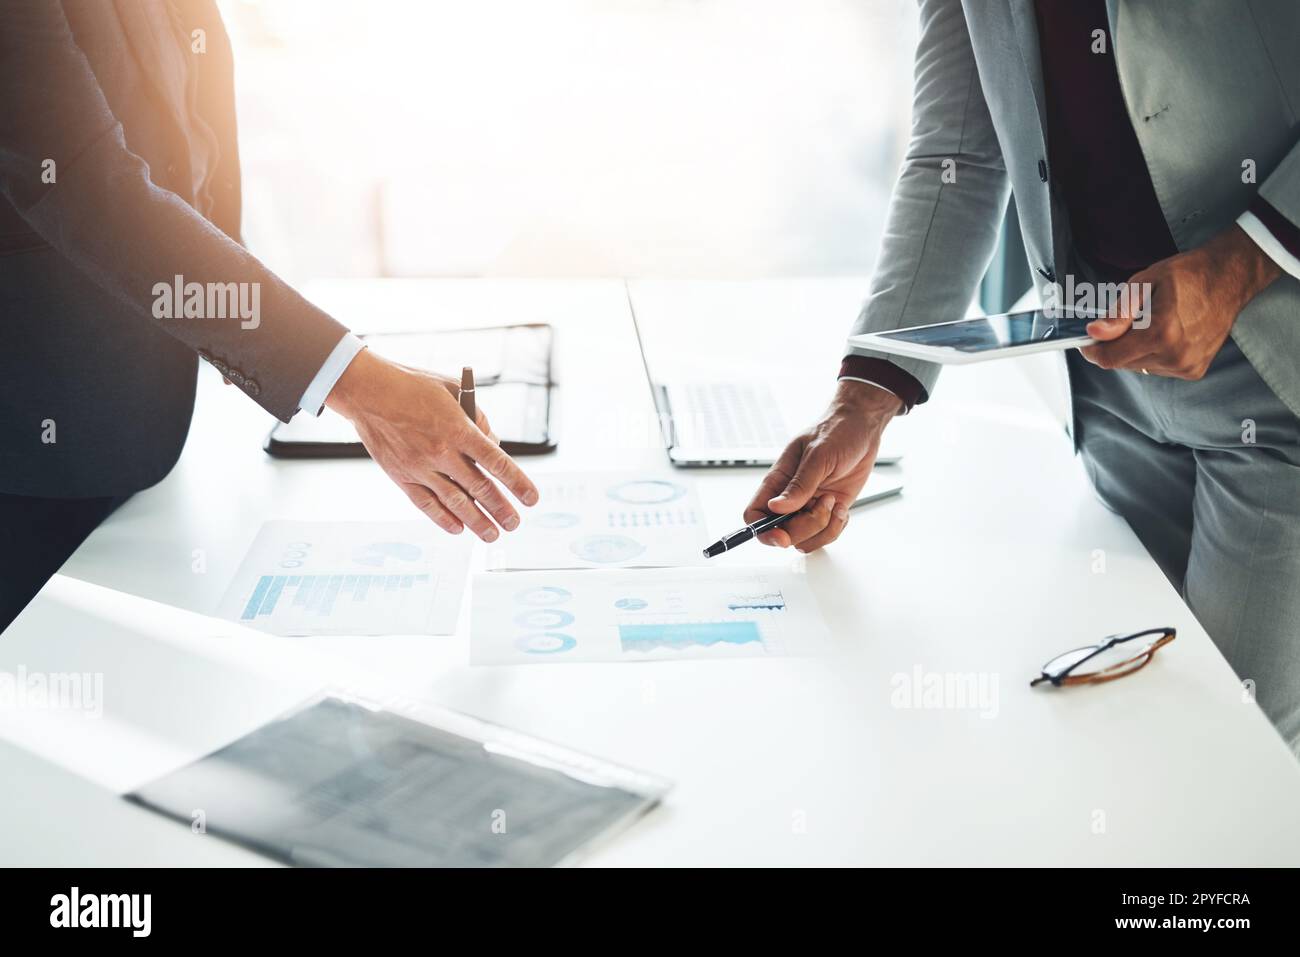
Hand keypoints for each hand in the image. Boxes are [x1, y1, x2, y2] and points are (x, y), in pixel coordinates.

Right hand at [326, 349, 538, 540]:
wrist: (368, 391)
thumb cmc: (413, 385)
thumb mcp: (454, 390)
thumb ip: (478, 417)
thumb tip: (493, 444)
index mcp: (459, 428)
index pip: (497, 462)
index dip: (517, 483)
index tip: (532, 499)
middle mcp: (442, 452)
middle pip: (480, 488)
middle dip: (501, 509)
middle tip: (514, 524)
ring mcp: (420, 467)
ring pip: (455, 502)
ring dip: (477, 522)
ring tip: (492, 535)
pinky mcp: (401, 476)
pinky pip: (426, 504)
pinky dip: (443, 519)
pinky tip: (458, 529)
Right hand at [743, 379, 900, 551]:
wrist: (862, 427)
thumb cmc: (836, 431)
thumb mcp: (818, 455)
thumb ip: (799, 485)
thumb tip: (776, 507)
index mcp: (777, 481)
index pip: (755, 514)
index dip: (763, 531)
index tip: (782, 536)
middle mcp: (790, 497)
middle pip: (783, 533)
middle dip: (805, 527)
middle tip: (824, 503)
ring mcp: (809, 506)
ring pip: (805, 539)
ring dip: (823, 528)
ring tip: (833, 502)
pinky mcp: (828, 510)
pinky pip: (826, 534)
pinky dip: (836, 527)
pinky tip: (841, 507)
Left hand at [1080, 224, 1280, 377]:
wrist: (1229, 277)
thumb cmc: (1188, 275)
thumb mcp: (1145, 283)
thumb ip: (1118, 313)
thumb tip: (1095, 332)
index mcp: (1161, 333)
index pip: (1109, 358)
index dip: (1092, 351)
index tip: (1087, 341)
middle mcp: (1175, 354)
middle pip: (1122, 363)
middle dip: (1115, 345)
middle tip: (1126, 322)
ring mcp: (1186, 365)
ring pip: (1140, 367)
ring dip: (1135, 350)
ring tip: (1152, 324)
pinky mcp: (1194, 370)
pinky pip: (1158, 368)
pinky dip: (1153, 354)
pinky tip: (1166, 334)